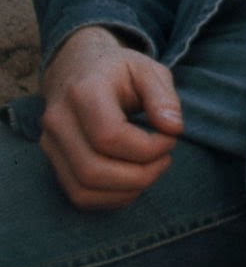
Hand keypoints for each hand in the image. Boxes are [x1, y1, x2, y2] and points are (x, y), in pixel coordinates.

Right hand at [38, 26, 182, 208]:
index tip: (171, 137)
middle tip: (165, 159)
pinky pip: (79, 196)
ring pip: (83, 190)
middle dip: (141, 175)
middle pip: (93, 170)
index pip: (109, 137)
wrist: (77, 68)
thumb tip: (173, 128)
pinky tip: (134, 180)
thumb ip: (164, 97)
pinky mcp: (53, 161)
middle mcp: (59, 121)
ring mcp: (50, 143)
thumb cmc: (119, 71)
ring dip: (128, 190)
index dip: (148, 147)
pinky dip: (112, 198)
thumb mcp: (149, 70)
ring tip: (152, 169)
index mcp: (83, 92)